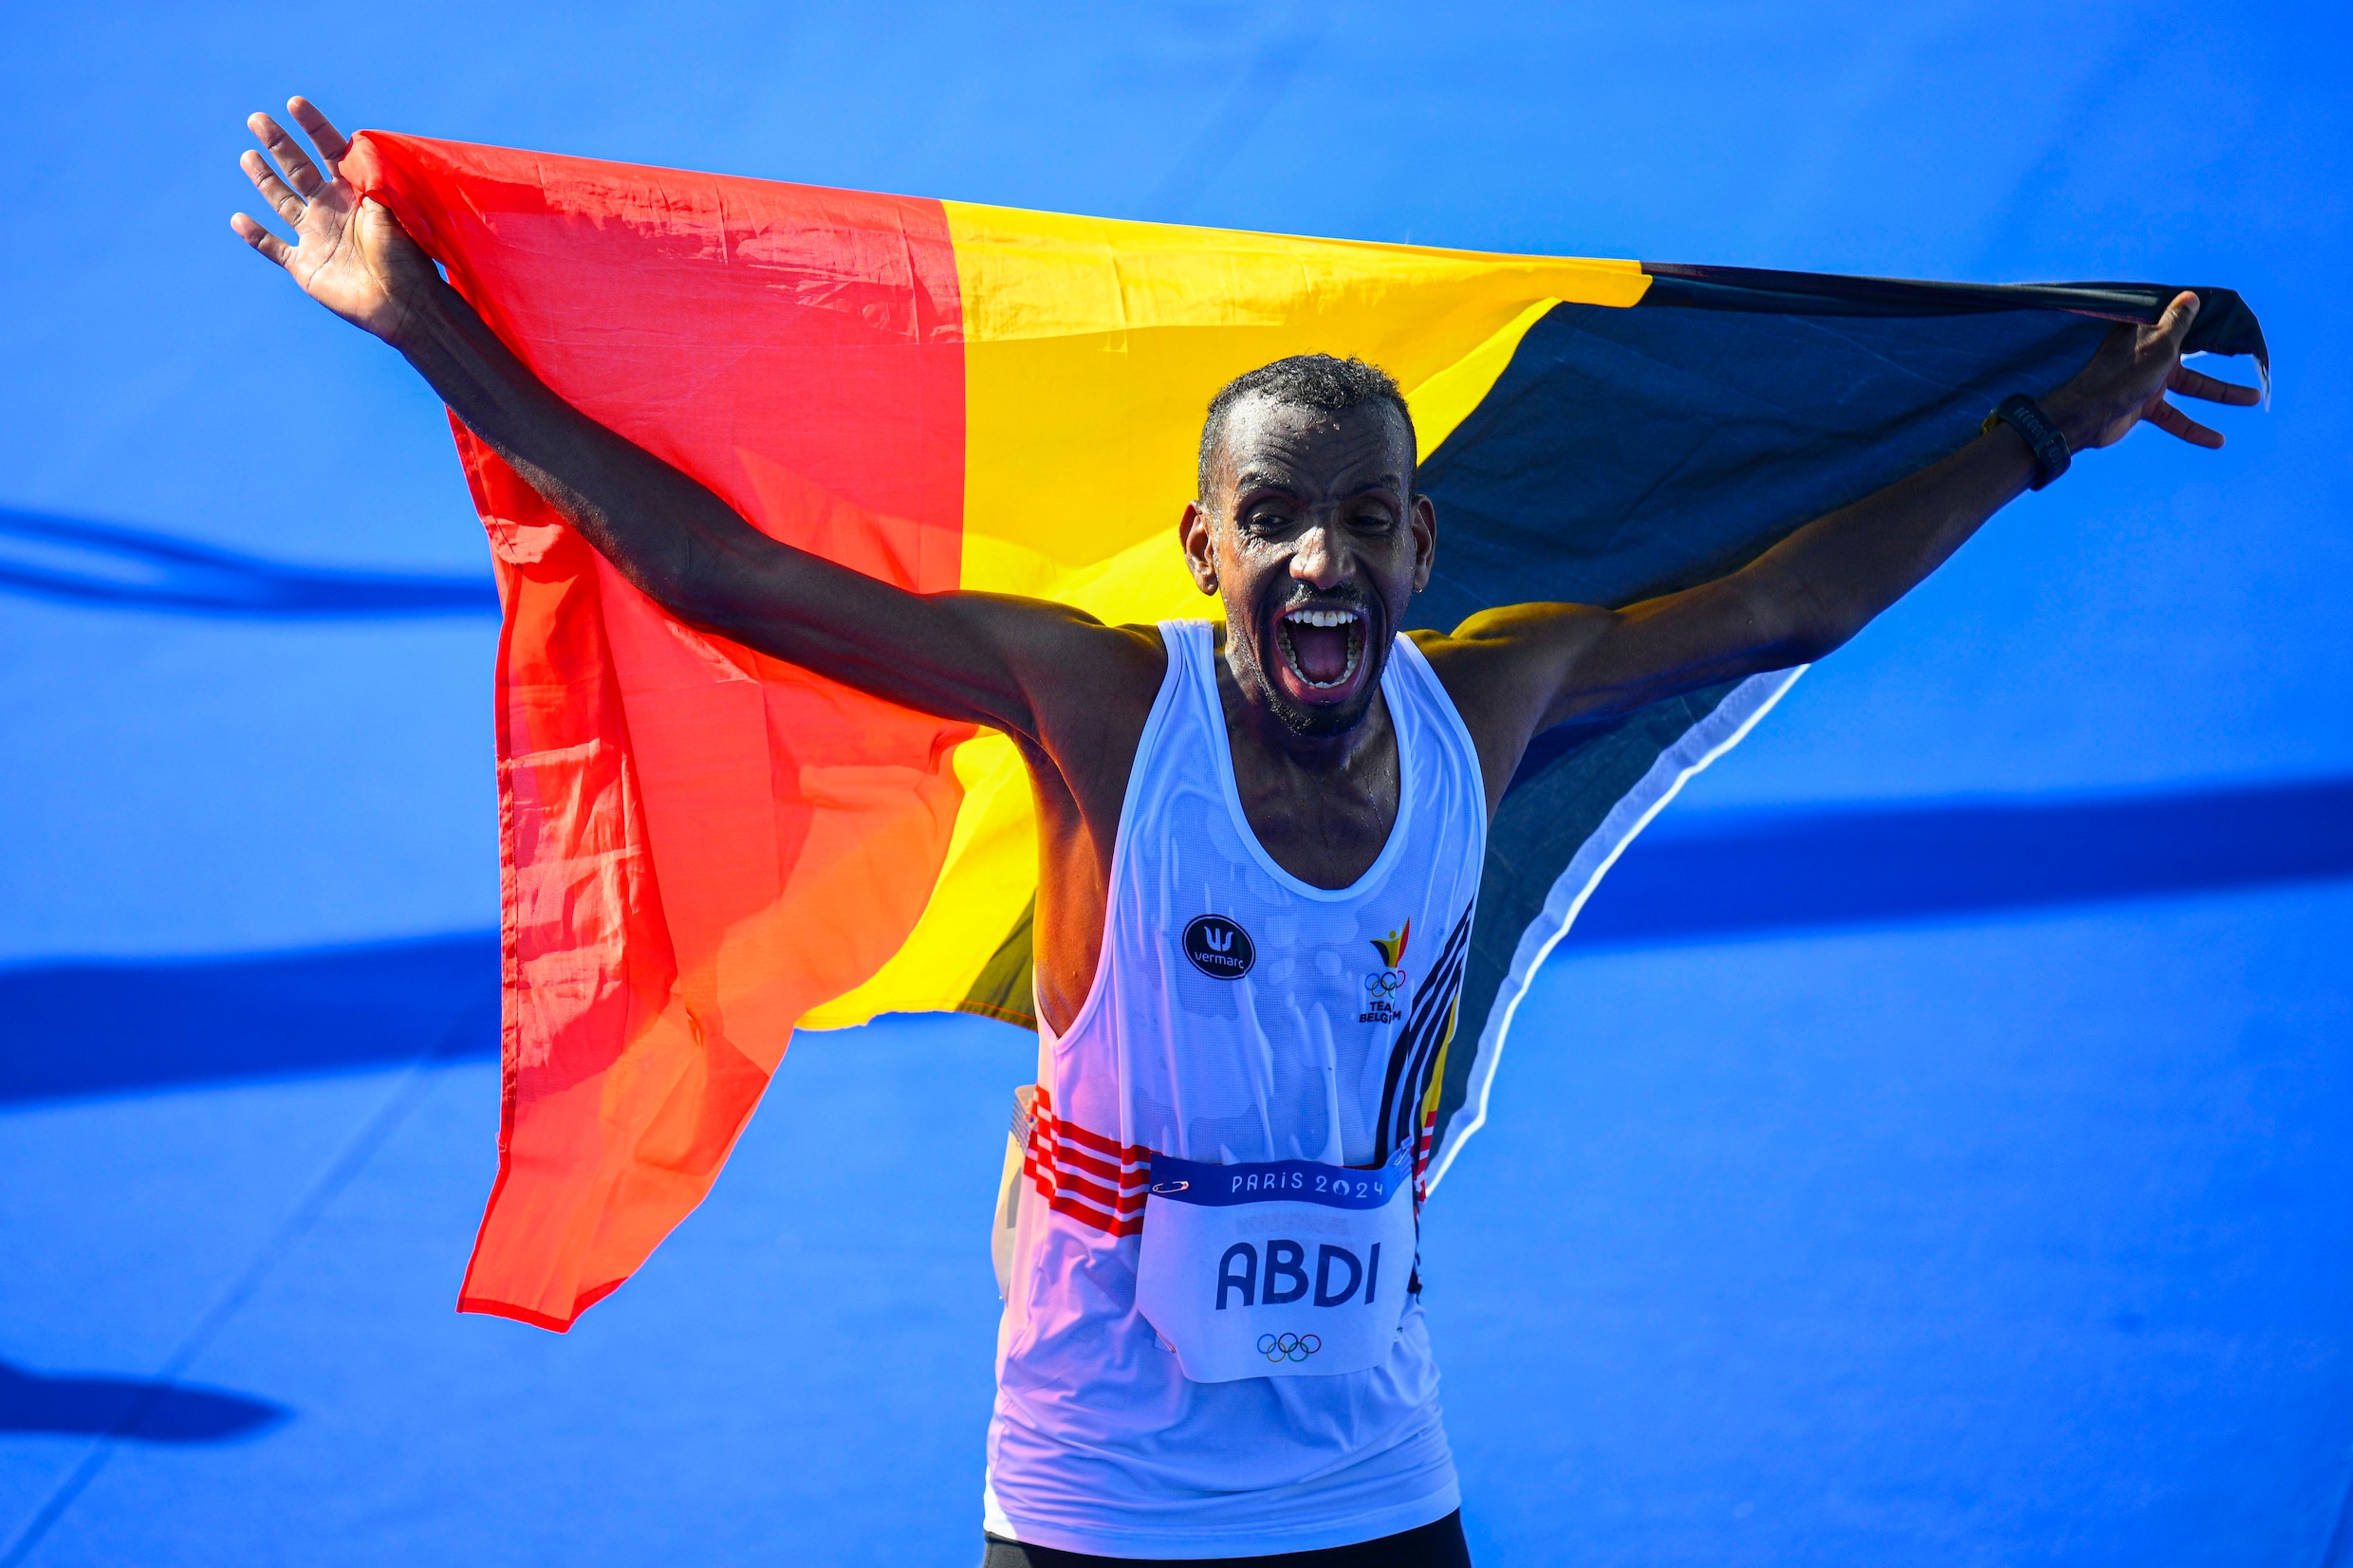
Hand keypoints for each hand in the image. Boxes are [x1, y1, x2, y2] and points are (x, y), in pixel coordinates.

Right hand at [231, 98, 439, 343]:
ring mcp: (316, 237)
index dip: (314, 126)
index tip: (294, 103)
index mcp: (355, 193)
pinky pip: (274, 247)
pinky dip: (256, 236)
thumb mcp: (392, 211)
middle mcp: (332, 210)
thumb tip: (358, 150)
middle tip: (258, 119)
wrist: (405, 306)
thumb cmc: (407, 258)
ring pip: (282, 201)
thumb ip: (372, 181)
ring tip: (248, 155)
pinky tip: (239, 219)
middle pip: (298, 170)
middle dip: (278, 144)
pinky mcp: (305, 266)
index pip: (331, 151)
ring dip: (264, 179)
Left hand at [2042, 290, 2261, 452]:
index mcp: (2151, 333)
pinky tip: (2218, 440)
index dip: (2213, 325)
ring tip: (2253, 399)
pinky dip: (2194, 429)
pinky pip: (2175, 417)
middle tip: (2254, 360)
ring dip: (2221, 393)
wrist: (2087, 414)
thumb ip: (2177, 322)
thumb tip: (2190, 296)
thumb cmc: (2123, 373)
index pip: (2188, 325)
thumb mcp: (2158, 344)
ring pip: (2192, 387)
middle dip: (2225, 360)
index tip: (2239, 327)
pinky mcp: (2144, 407)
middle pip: (2196, 358)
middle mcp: (2151, 355)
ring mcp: (2148, 381)